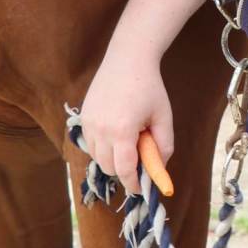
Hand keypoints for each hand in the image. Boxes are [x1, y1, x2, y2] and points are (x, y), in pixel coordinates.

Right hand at [78, 56, 174, 195]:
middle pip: (108, 167)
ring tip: (128, 144)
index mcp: (122, 131)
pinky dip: (102, 147)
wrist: (127, 59)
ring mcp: (89, 123)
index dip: (134, 184)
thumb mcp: (163, 118)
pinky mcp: (83, 117)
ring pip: (96, 157)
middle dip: (124, 172)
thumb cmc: (150, 88)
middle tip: (139, 162)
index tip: (142, 188)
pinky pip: (90, 143)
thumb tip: (158, 170)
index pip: (124, 171)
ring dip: (111, 159)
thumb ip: (163, 147)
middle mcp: (101, 129)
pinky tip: (116, 134)